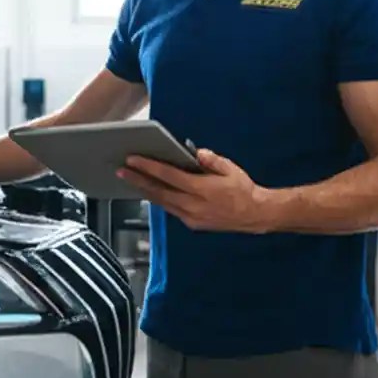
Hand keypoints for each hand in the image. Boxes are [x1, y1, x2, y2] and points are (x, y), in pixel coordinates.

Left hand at [117, 148, 270, 233]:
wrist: (255, 215)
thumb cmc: (243, 189)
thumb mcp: (230, 169)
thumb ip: (211, 160)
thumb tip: (196, 153)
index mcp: (201, 189)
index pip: (168, 176)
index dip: (148, 167)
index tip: (133, 160)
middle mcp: (193, 205)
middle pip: (158, 192)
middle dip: (138, 180)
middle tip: (121, 171)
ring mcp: (191, 217)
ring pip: (162, 203)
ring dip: (145, 191)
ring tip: (131, 180)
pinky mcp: (192, 224)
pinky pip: (171, 209)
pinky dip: (159, 199)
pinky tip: (152, 191)